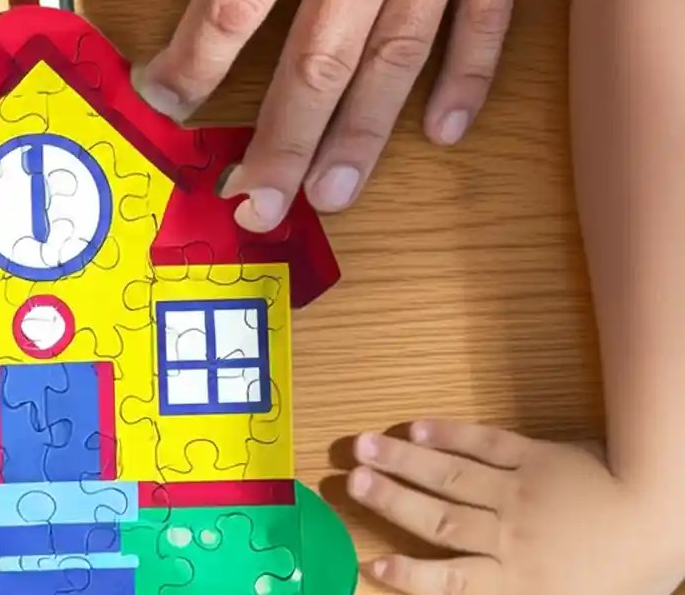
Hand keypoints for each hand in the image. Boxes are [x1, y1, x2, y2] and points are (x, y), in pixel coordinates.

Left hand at [125, 0, 534, 230]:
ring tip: (328, 196)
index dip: (189, 67)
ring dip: (361, 138)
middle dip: (277, 141)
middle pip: (316, 60)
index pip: (232, 10)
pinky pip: (490, 18)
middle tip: (252, 203)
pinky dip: (469, 78)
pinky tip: (441, 134)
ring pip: (399, 60)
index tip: (161, 106)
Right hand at [347, 420, 683, 593]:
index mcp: (520, 579)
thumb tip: (465, 591)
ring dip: (406, 462)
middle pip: (440, 518)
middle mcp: (509, 535)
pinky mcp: (535, 456)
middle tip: (351, 483)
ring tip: (365, 446)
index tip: (372, 564)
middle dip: (391, 501)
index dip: (412, 574)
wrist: (661, 510)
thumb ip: (519, 593)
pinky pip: (486, 444)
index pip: (454, 578)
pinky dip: (450, 434)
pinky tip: (418, 427)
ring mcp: (519, 490)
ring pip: (453, 477)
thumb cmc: (625, 570)